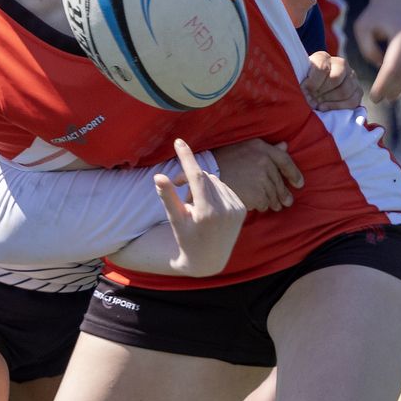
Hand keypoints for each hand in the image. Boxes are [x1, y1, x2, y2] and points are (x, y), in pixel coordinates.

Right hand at [154, 139, 246, 276]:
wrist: (208, 260)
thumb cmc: (186, 239)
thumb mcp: (175, 219)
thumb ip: (168, 196)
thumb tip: (158, 176)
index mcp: (206, 212)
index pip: (196, 176)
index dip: (186, 157)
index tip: (178, 141)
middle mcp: (225, 210)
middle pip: (204, 177)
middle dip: (189, 178)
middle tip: (177, 185)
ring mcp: (236, 209)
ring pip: (214, 181)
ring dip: (202, 186)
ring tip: (194, 204)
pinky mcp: (242, 209)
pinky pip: (225, 188)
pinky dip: (214, 192)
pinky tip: (209, 208)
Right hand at [213, 138, 302, 211]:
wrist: (206, 174)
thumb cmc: (223, 160)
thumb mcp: (246, 147)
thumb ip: (268, 148)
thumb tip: (285, 146)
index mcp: (262, 148)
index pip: (285, 161)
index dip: (294, 173)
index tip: (299, 184)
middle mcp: (264, 162)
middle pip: (280, 182)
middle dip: (284, 194)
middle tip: (286, 201)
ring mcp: (261, 179)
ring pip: (273, 195)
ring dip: (274, 202)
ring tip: (274, 206)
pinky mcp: (257, 195)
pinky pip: (264, 204)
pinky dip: (262, 206)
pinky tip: (256, 205)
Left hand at [301, 52, 362, 110]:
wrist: (312, 90)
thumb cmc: (303, 84)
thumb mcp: (299, 79)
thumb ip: (301, 82)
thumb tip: (304, 91)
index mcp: (323, 57)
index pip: (322, 68)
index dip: (312, 83)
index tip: (304, 91)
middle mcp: (340, 63)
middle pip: (336, 79)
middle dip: (322, 92)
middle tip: (311, 100)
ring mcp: (351, 76)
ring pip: (345, 90)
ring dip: (329, 100)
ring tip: (318, 104)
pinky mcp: (357, 90)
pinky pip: (353, 100)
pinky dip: (338, 107)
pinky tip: (325, 108)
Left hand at [352, 0, 400, 103]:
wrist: (396, 1)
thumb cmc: (375, 16)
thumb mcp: (362, 29)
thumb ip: (367, 50)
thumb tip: (381, 67)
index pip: (392, 68)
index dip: (383, 85)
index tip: (374, 97)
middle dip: (390, 89)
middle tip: (377, 100)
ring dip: (399, 87)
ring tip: (386, 97)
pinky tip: (394, 85)